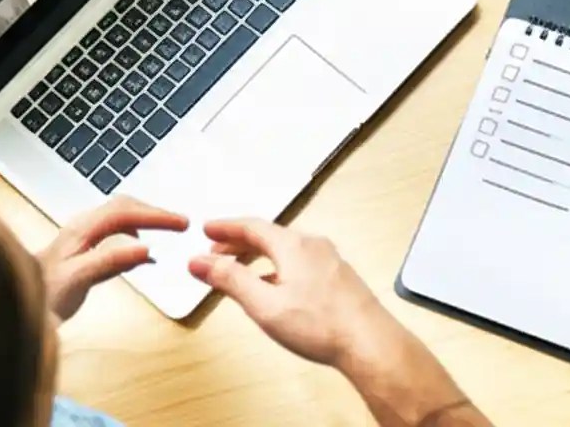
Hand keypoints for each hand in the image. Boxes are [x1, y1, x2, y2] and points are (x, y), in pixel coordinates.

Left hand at [39, 196, 187, 319]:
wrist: (11, 304)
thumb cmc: (41, 293)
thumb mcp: (79, 278)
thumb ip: (111, 261)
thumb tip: (147, 247)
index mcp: (82, 228)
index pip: (126, 211)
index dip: (157, 215)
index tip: (181, 224)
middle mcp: (83, 226)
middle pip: (125, 207)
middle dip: (155, 212)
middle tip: (181, 224)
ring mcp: (82, 237)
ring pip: (121, 217)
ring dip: (147, 219)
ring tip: (168, 231)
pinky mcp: (83, 250)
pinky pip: (116, 232)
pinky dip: (136, 234)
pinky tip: (142, 251)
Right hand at [187, 219, 406, 367]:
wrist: (370, 343)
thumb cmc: (320, 324)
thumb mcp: (264, 304)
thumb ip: (230, 280)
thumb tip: (199, 262)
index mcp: (293, 245)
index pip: (252, 226)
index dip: (226, 228)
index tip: (206, 230)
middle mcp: (313, 245)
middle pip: (268, 236)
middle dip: (239, 244)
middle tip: (216, 253)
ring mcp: (329, 261)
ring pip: (285, 250)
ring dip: (258, 257)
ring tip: (240, 272)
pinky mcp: (338, 278)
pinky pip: (300, 263)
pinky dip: (278, 268)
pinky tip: (274, 288)